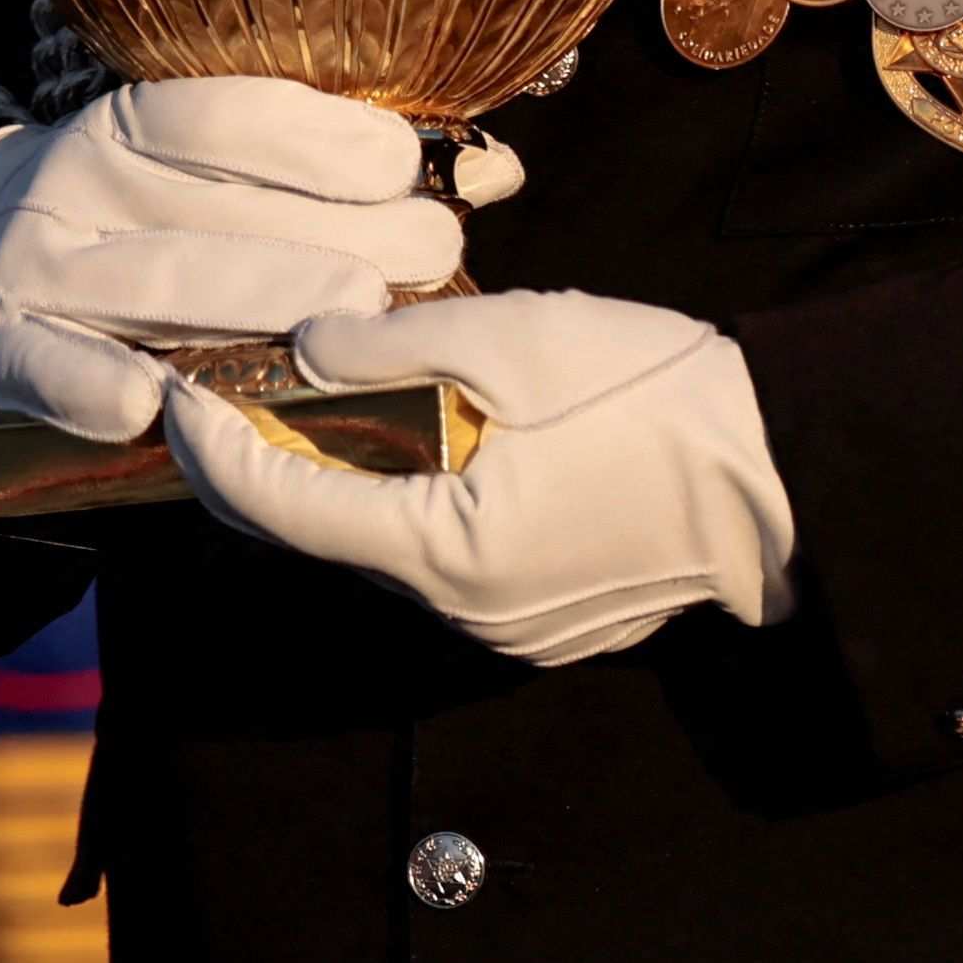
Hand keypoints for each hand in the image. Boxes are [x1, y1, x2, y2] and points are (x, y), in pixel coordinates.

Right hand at [0, 81, 498, 467]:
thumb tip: (495, 173)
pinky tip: (145, 403)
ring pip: (151, 286)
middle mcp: (79, 183)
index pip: (226, 116)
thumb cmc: (126, 224)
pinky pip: (41, 367)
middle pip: (213, 208)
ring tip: (345, 320)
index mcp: (130, 128)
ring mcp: (34, 269)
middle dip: (329, 234)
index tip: (404, 164)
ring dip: (249, 300)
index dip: (319, 135)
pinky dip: (85, 383)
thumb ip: (321, 179)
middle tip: (429, 255)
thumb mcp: (197, 179)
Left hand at [162, 289, 795, 666]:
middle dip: (257, 464)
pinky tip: (404, 435)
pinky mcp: (539, 612)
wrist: (791, 479)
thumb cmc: (664, 400)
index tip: (171, 390)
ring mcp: (500, 622)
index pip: (278, 506)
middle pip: (317, 537)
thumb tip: (306, 343)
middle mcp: (456, 607)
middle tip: (217, 384)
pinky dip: (396, 498)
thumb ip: (397, 342)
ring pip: (375, 547)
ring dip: (330, 479)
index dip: (210, 448)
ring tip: (301, 395)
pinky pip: (434, 555)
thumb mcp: (522, 339)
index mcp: (441, 548)